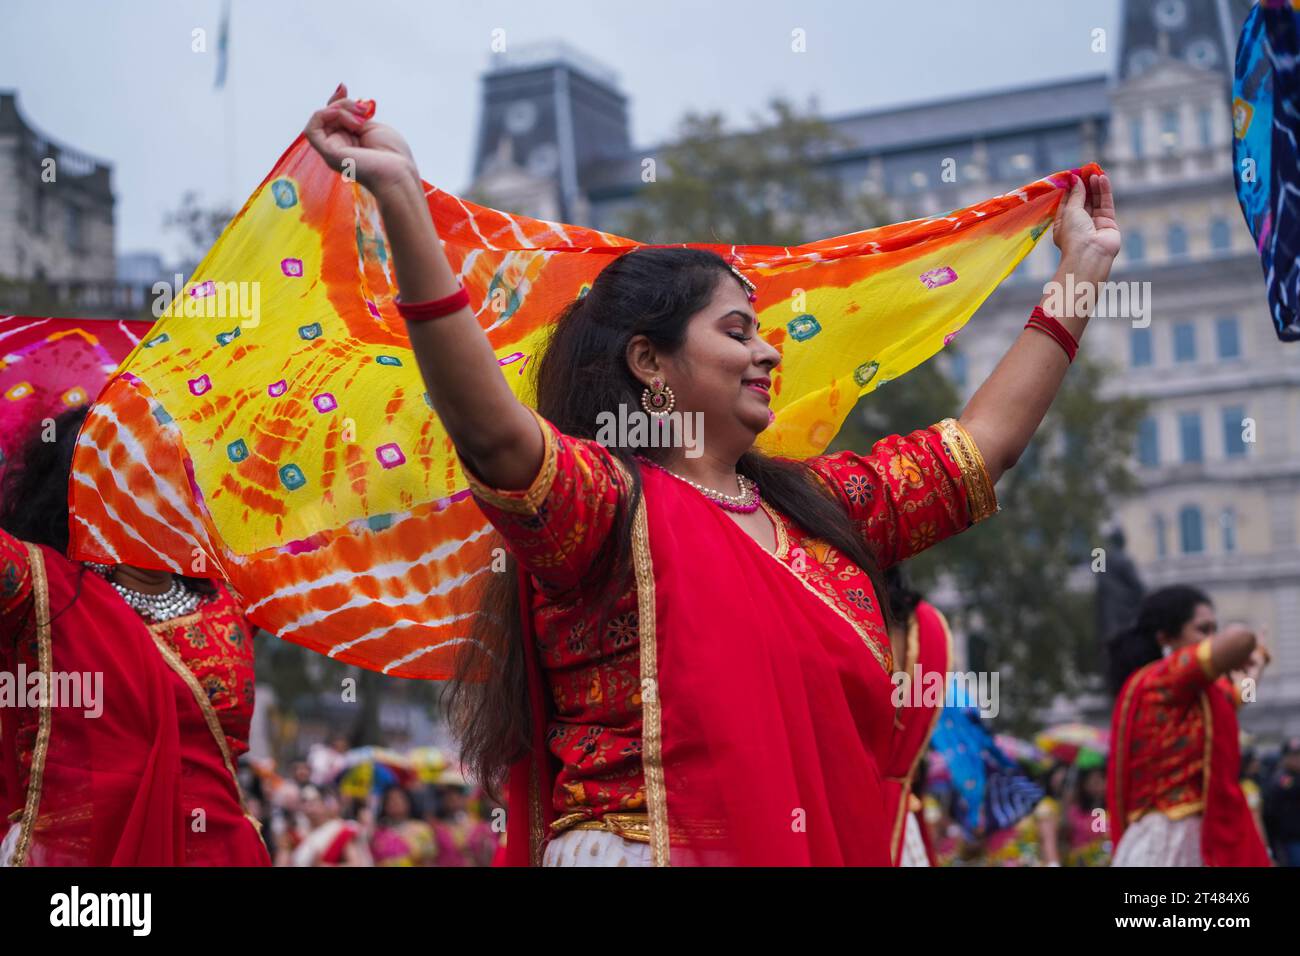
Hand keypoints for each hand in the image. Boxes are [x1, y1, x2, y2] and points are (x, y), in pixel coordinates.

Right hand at [303, 83, 417, 192]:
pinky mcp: (328, 154)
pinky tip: (345, 118)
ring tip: (360, 119)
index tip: (344, 87)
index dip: (336, 100)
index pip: (332, 116)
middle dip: (343, 103)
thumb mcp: (371, 125)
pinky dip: (324, 115)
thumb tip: (340, 89)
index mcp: (349, 142)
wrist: (398, 175)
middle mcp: (337, 147)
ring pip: (320, 119)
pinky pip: (312, 130)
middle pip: (327, 115)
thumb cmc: (393, 156)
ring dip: (338, 109)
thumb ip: (353, 112)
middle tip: (363, 108)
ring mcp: (331, 152)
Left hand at [1052, 172, 1120, 264]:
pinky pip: (1106, 204)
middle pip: (1082, 200)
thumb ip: (1075, 195)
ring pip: (1095, 201)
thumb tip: (1075, 179)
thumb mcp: (1071, 211)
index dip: (1071, 188)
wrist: (1090, 254)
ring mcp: (1094, 223)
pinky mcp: (1108, 223)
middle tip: (1087, 169)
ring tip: (1095, 171)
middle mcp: (1079, 224)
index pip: (1067, 202)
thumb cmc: (1074, 234)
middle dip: (1084, 185)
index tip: (1073, 174)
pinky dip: (1104, 191)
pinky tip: (1102, 178)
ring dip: (1094, 186)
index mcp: (1063, 224)